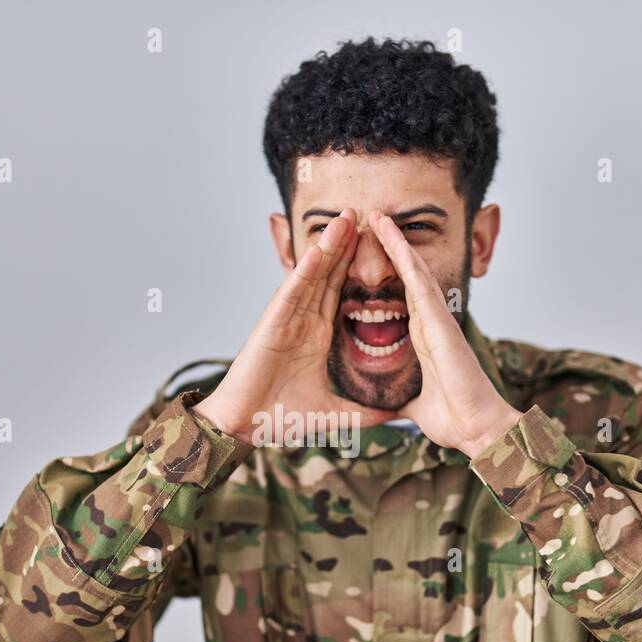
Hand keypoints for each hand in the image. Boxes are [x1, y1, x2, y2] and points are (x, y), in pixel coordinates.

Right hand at [195, 208, 395, 443]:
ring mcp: (286, 320)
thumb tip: (395, 416)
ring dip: (328, 247)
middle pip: (328, 276)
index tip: (376, 247)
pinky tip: (319, 251)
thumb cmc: (279, 417)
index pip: (339, 294)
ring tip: (346, 218)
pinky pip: (291, 293)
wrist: (246, 427)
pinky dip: (304, 271)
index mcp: (316, 337)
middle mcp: (302, 322)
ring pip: (311, 277)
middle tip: (363, 215)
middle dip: (345, 246)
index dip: (355, 269)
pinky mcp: (271, 325)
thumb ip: (364, 412)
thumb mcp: (334, 414)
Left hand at [366, 210, 518, 457]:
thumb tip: (389, 408)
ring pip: (413, 270)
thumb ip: (403, 399)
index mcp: (424, 339)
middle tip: (372, 221)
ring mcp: (437, 319)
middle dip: (391, 249)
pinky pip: (418, 281)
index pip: (402, 298)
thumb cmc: (454, 419)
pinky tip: (390, 235)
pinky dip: (404, 256)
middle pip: (408, 276)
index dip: (389, 276)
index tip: (371, 257)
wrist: (477, 429)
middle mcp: (431, 323)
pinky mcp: (439, 322)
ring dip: (395, 242)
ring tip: (377, 216)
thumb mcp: (415, 406)